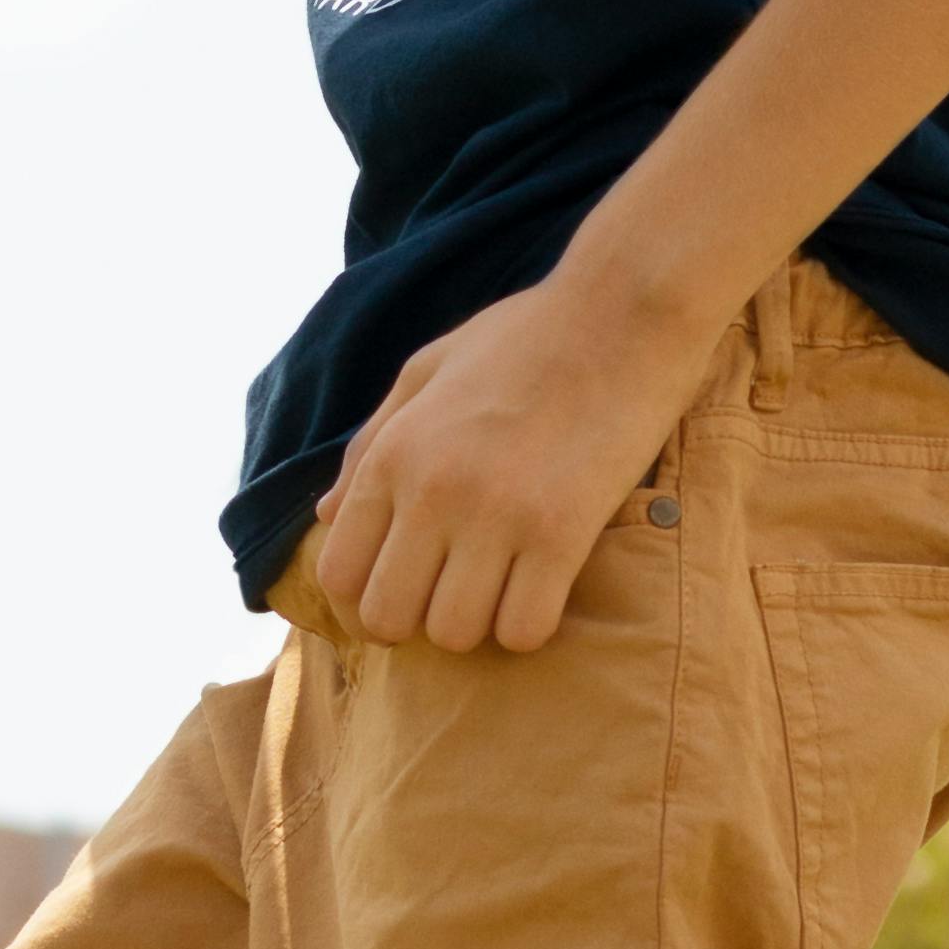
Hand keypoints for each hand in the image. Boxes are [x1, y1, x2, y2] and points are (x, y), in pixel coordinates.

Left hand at [312, 261, 727, 653]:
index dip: (367, 595)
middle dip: (416, 622)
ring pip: (454, 635)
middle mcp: (433, 491)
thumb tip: (326, 516)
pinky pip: (523, 630)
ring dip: (478, 624)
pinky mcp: (563, 533)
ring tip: (504, 583)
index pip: (339, 575)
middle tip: (455, 592)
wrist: (622, 313)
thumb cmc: (524, 339)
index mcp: (394, 454)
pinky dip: (531, 624)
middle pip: (387, 619)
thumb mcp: (426, 371)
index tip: (408, 583)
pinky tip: (544, 587)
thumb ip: (371, 445)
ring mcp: (497, 515)